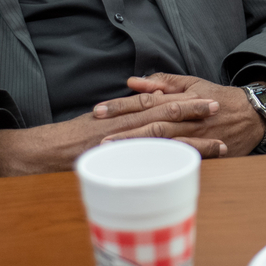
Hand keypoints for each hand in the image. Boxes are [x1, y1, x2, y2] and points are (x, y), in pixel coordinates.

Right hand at [0, 90, 223, 176]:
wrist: (45, 151)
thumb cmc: (72, 138)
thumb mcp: (99, 120)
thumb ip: (122, 114)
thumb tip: (142, 109)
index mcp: (124, 113)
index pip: (159, 100)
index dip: (185, 99)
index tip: (207, 99)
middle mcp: (126, 124)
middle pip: (166, 113)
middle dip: (194, 112)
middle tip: (219, 108)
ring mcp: (125, 142)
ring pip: (165, 137)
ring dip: (194, 140)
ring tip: (220, 144)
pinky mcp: (121, 160)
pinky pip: (151, 160)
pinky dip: (172, 161)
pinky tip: (193, 166)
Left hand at [95, 73, 265, 157]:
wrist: (252, 114)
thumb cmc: (218, 97)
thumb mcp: (192, 82)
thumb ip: (162, 82)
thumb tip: (133, 81)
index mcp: (180, 98)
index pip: (145, 101)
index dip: (122, 106)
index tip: (99, 111)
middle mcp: (186, 116)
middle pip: (151, 122)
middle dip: (124, 130)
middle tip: (99, 138)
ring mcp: (195, 135)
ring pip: (164, 141)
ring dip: (139, 147)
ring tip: (116, 153)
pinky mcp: (204, 151)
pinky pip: (181, 156)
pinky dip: (164, 161)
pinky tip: (146, 168)